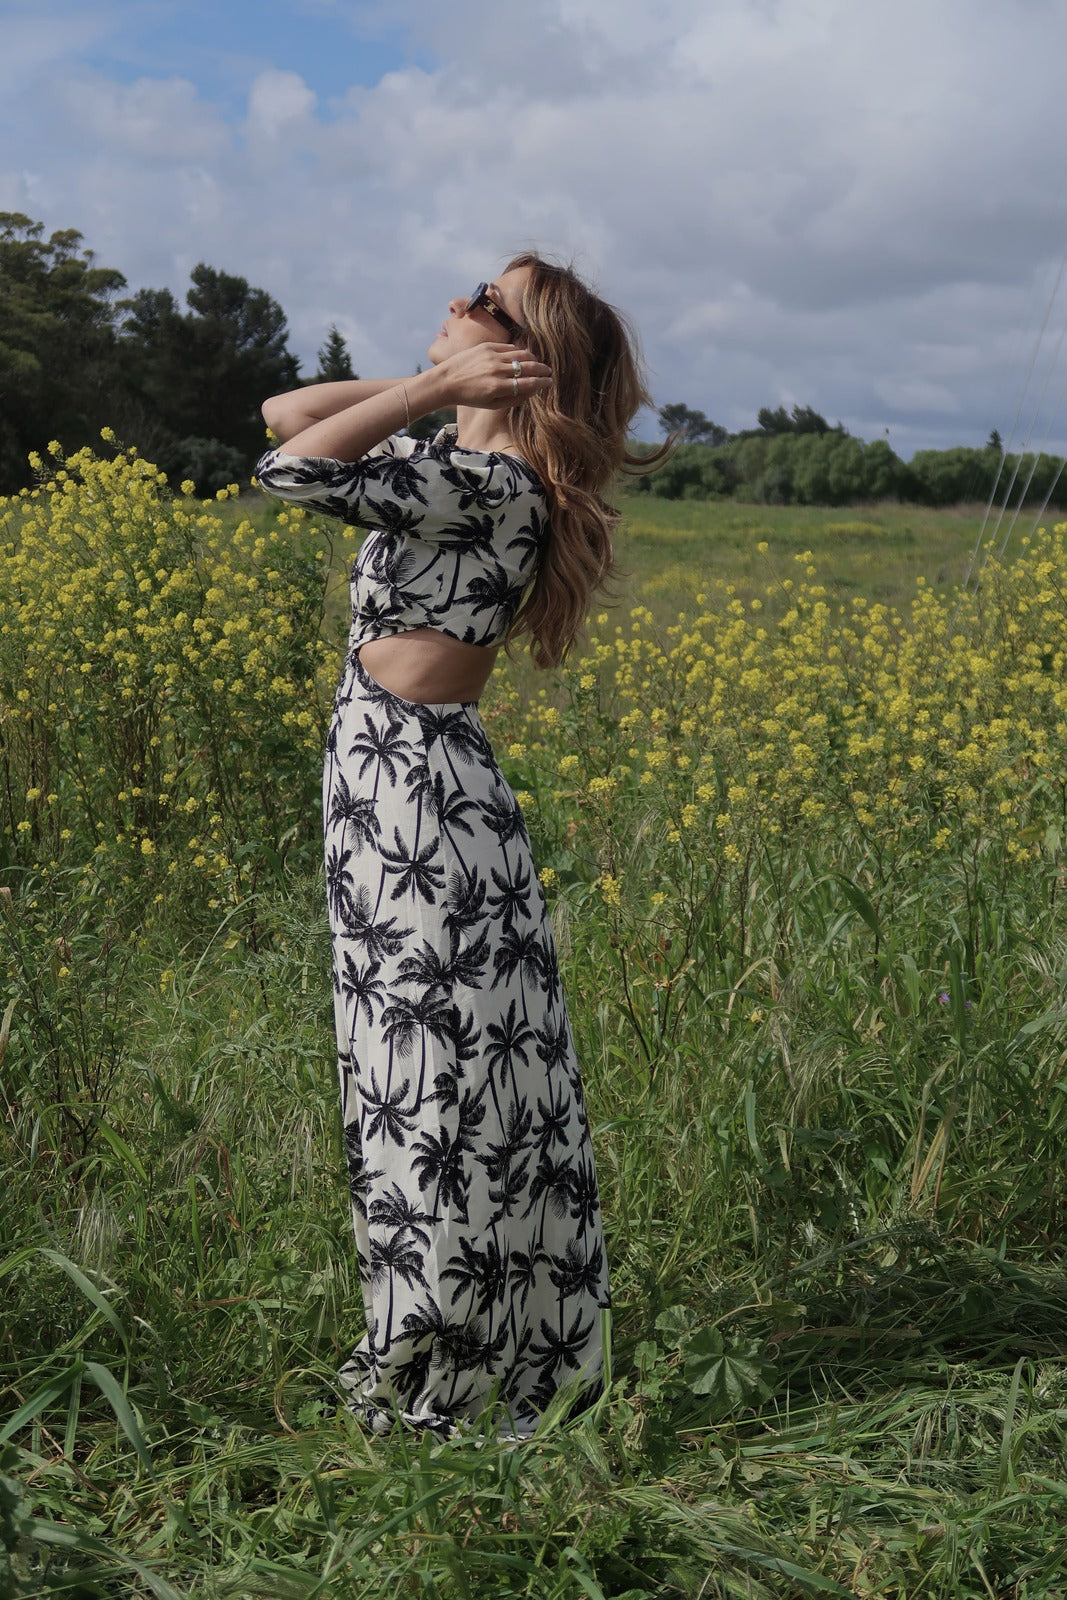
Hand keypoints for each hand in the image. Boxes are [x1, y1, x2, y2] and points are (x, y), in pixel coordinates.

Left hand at [435, 343, 552, 408]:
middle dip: (542, 370)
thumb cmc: (470, 397)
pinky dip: (519, 352)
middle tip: (549, 372)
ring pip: (521, 355)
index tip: (550, 382)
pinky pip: (510, 348)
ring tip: (538, 364)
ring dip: (533, 359)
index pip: (528, 383)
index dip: (542, 382)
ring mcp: (492, 356)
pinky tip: (523, 357)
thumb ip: (513, 399)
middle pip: (528, 367)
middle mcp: (497, 370)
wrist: (447, 381)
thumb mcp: (492, 405)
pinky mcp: (487, 346)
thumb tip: (532, 391)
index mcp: (498, 387)